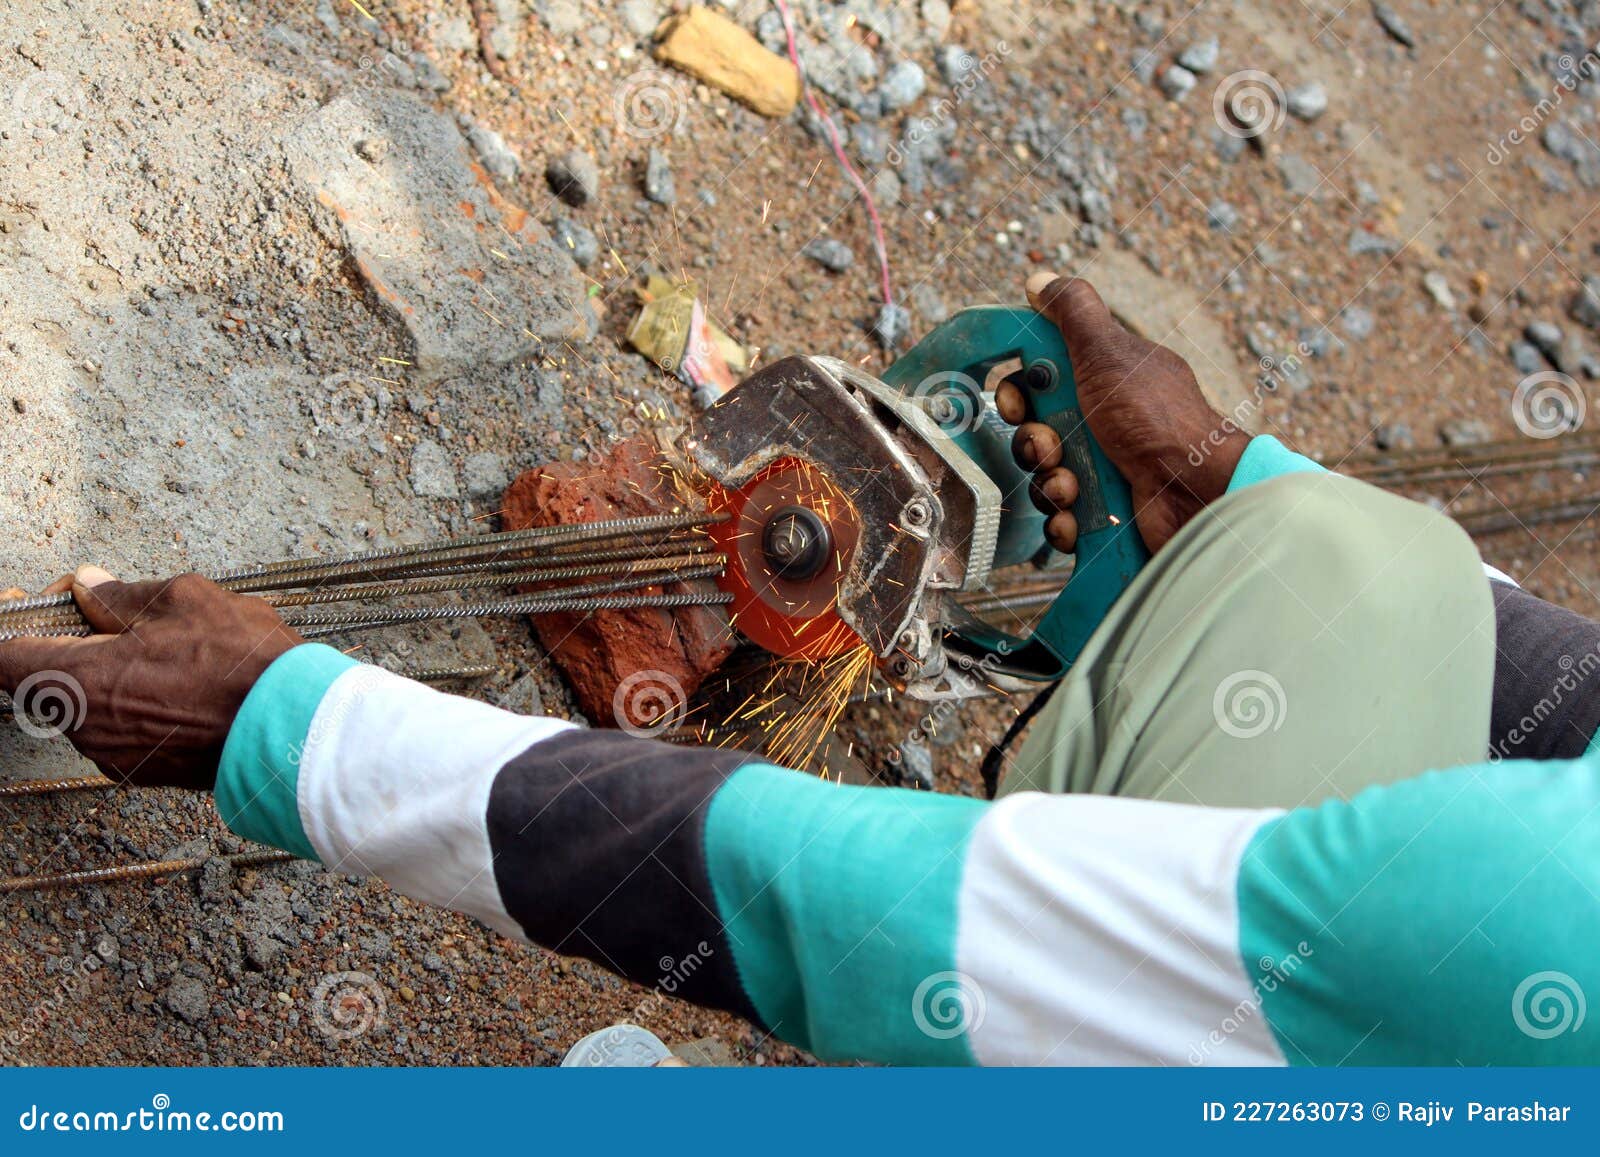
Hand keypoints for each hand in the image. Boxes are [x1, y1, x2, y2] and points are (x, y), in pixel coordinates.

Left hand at [0, 567, 302, 789]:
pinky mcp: (146, 773)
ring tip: (167, 653)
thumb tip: (92, 588)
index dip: (15, 623)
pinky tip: (183, 685)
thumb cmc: (241, 666)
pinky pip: (122, 730)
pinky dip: (138, 705)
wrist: (294, 728)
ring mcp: (115, 756)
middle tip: (118, 618)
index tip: (31, 606)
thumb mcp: (184, 600)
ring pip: (90, 706)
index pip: (6, 656)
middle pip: (50, 680)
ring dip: (111, 677)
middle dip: (75, 645)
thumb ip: (122, 595)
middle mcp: (85, 727)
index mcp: (78, 680)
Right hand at [998, 272, 1249, 553]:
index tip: (1020, 404)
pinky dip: (1064, 521)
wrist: (1194, 493)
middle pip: (1037, 432)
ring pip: (1046, 478)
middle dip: (1035, 445)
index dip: (1020, 394)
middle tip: (1052, 449)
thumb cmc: (1155, 418)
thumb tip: (1040, 282)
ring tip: (1073, 488)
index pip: (1042, 383)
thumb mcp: (1109, 351)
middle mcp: (1105, 425)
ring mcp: (1106, 472)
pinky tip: (1077, 517)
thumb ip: (1074, 312)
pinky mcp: (1106, 517)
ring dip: (1050, 485)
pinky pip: (1062, 520)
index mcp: (1104, 381)